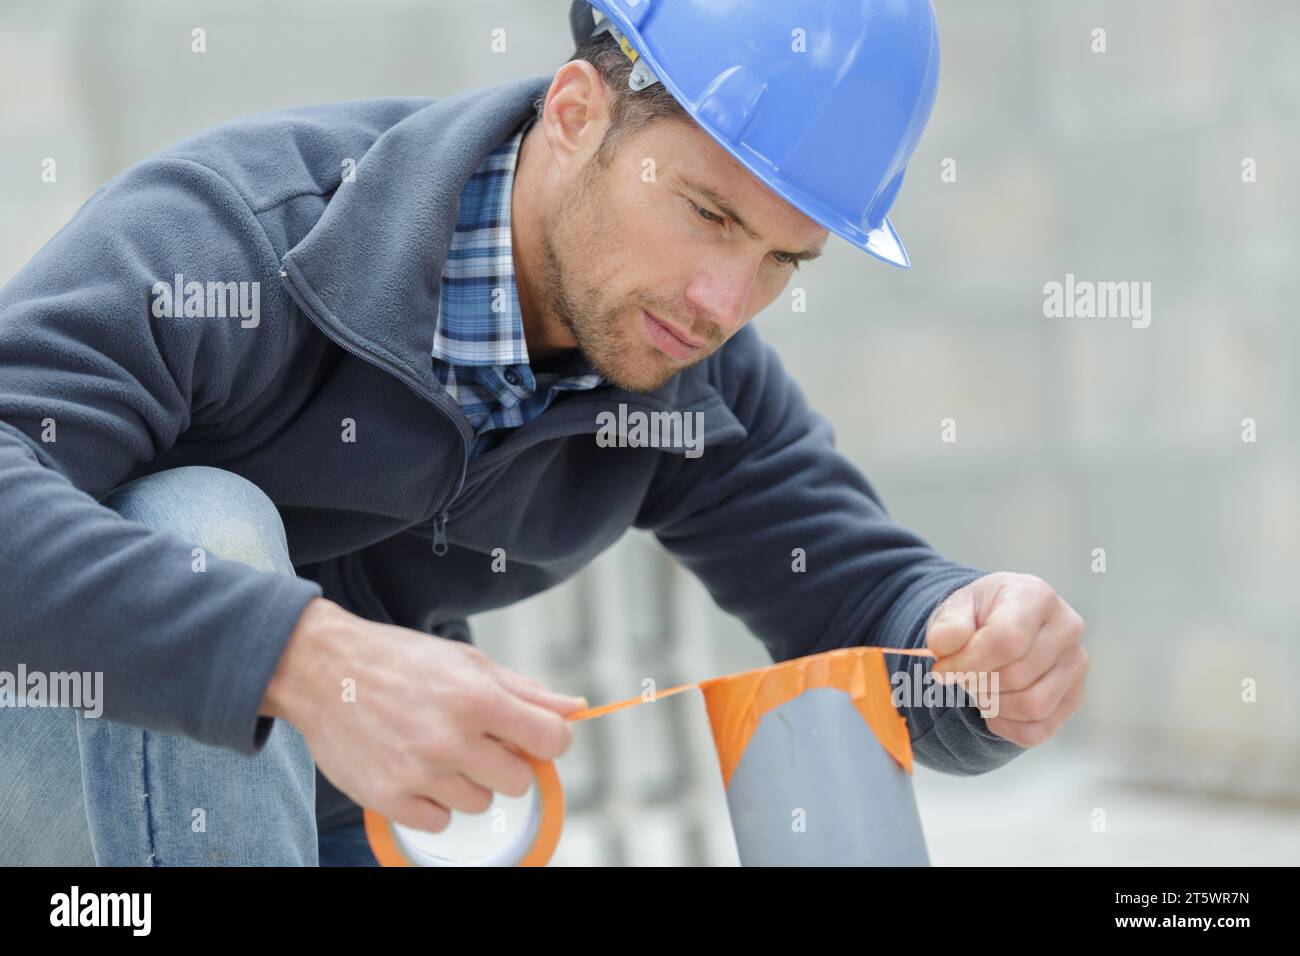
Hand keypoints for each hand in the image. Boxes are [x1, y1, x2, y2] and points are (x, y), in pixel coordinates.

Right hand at [263, 597, 587, 833]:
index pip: (551, 739)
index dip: (549, 739)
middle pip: (519, 780)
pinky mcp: (388, 798)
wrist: (322, 670)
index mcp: (477, 698)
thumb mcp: (467, 662)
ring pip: (480, 803)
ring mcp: (420, 772)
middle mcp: (452, 738)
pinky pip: (439, 821)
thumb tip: (575, 707)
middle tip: (477, 741)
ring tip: (437, 750)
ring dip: (467, 782)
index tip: (534, 736)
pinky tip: (415, 769)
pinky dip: (433, 801)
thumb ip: (524, 690)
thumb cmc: (400, 660)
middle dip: (506, 763)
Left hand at [925, 572, 1087, 747]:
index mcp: (1035, 596)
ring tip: (978, 688)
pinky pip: (1039, 730)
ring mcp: (1076, 663)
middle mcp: (1067, 627)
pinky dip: (1007, 726)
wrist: (997, 626)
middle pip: (1018, 676)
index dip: (969, 663)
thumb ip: (947, 626)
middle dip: (977, 683)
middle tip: (961, 676)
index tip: (942, 669)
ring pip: (1033, 706)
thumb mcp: (955, 610)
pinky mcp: (1075, 695)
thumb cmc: (978, 616)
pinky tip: (993, 706)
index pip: (1007, 640)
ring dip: (993, 705)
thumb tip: (943, 647)